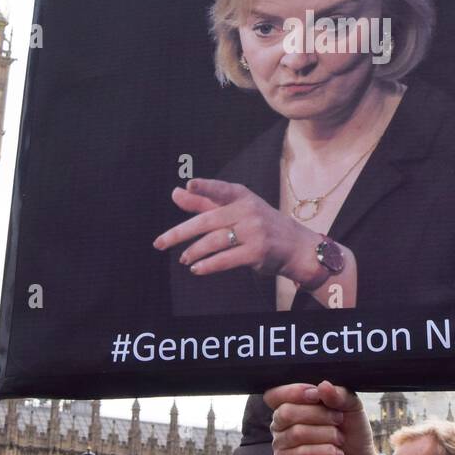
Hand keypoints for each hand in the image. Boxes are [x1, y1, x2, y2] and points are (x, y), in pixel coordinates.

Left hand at [153, 178, 324, 287]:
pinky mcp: (257, 252)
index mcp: (241, 196)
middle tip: (160, 242)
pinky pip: (225, 259)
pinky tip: (196, 269)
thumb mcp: (234, 209)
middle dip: (180, 233)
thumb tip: (176, 193)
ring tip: (184, 258)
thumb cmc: (259, 224)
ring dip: (194, 252)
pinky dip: (208, 265)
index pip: (220, 190)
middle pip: (207, 221)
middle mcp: (248, 211)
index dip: (205, 187)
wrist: (294, 245)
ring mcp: (254, 232)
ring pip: (214, 242)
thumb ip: (204, 202)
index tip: (189, 185)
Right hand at [264, 381, 382, 454]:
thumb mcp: (350, 406)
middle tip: (337, 419)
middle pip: (286, 412)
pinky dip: (324, 452)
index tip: (317, 395)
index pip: (274, 395)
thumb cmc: (350, 432)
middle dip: (319, 414)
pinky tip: (335, 453)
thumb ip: (338, 394)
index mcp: (291, 406)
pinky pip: (301, 454)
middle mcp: (281, 426)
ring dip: (326, 434)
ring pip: (297, 433)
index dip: (293, 392)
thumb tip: (322, 386)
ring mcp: (282, 447)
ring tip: (339, 439)